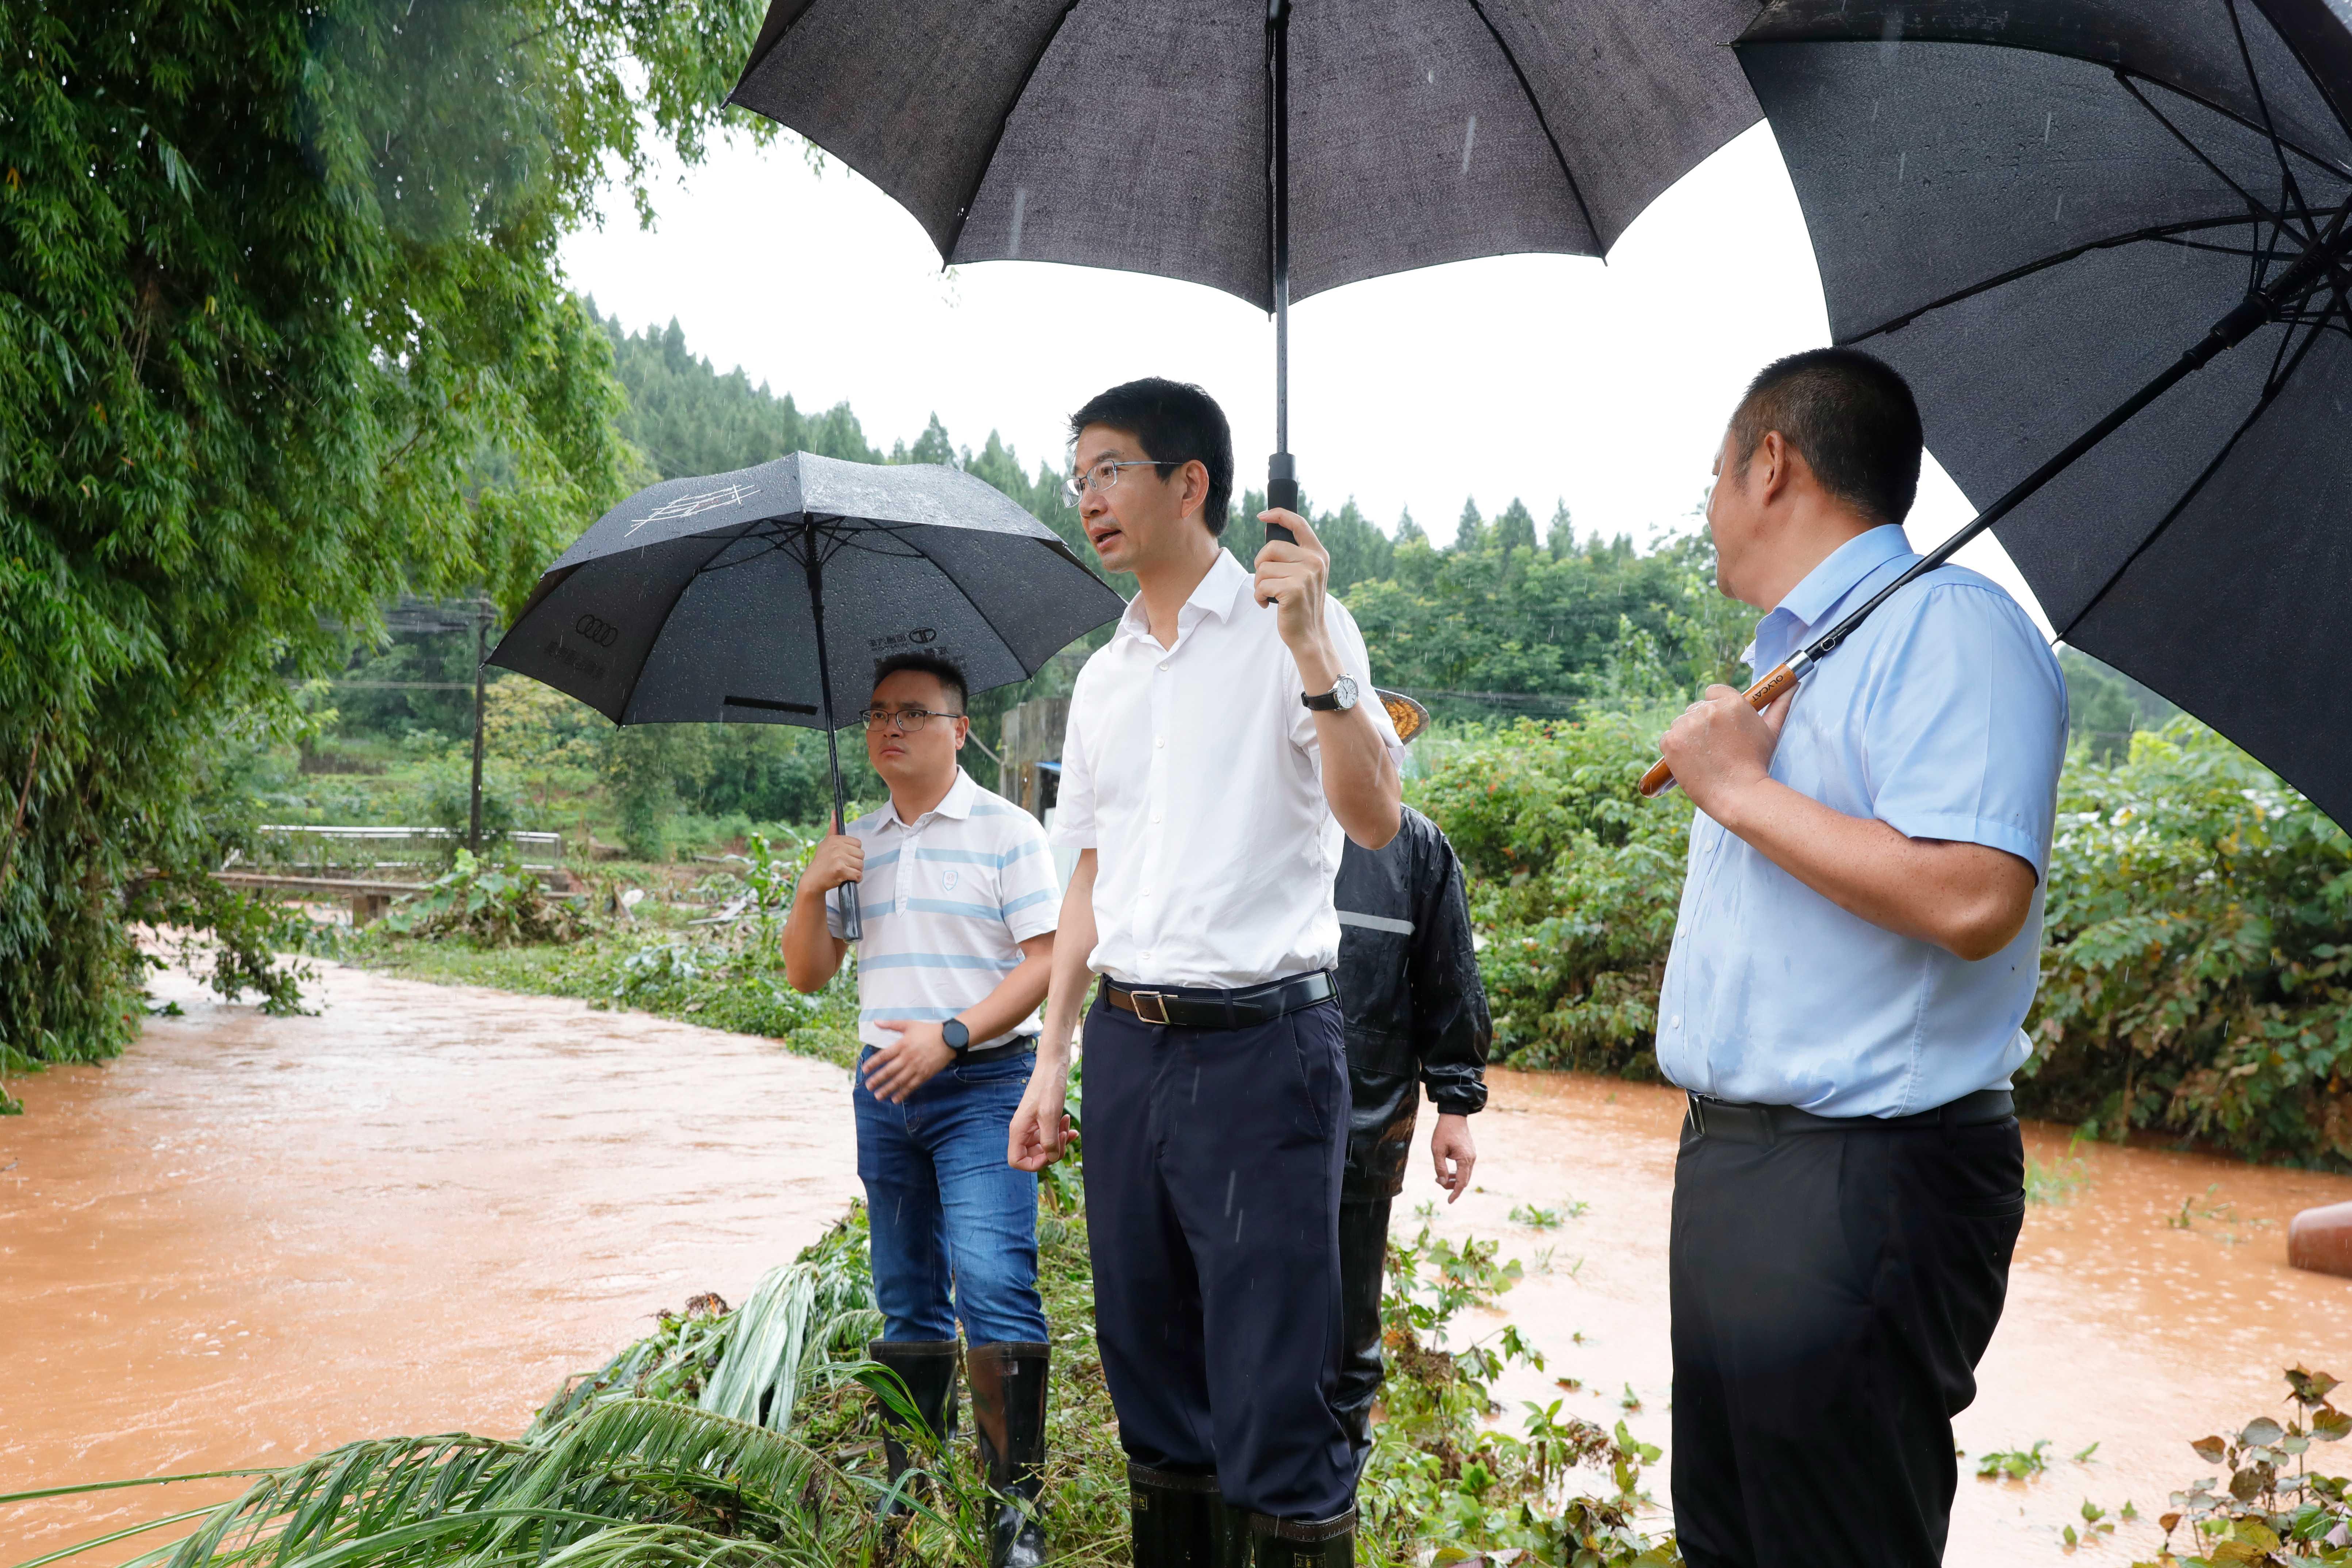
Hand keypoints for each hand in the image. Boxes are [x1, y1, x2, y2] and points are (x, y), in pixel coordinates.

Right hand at [800, 832, 863, 895]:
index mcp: (835, 839)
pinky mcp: (840, 869)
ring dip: (856, 871)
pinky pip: (857, 874)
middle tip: (846, 866)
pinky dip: (855, 879)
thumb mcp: (826, 843)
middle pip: (861, 854)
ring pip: (860, 865)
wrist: (813, 880)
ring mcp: (838, 857)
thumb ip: (833, 829)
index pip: (858, 843)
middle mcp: (836, 846)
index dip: (854, 852)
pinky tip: (847, 878)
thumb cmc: (822, 862)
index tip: (846, 857)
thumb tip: (834, 812)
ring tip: (846, 872)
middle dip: (856, 862)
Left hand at [862, 1021, 955, 1102]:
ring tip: (878, 1096)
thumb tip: (875, 1022)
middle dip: (877, 1080)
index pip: (883, 1056)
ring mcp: (916, 1068)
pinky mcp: (924, 1075)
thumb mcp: (909, 1024)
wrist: (949, 1039)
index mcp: (902, 1045)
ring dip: (887, 1089)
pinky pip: (911, 1086)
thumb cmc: (928, 1030)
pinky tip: (895, 1099)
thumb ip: (891, 1024)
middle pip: (889, 1071)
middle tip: (868, 1086)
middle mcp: (907, 1057)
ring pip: (899, 1081)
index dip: (873, 1063)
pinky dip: (903, 1093)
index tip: (864, 1070)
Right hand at [1007, 1063, 1073, 1170]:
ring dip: (1059, 1142)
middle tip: (1064, 1136)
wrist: (1052, 1067)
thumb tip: (1052, 1158)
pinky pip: (1049, 1136)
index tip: (1051, 1153)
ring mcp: (1031, 1126)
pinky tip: (1070, 1127)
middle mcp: (1022, 1130)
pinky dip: (1060, 1135)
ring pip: (1044, 1146)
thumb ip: (1049, 1141)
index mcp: (1018, 1130)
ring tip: (1069, 1127)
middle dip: (1052, 1150)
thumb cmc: (1048, 1088)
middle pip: (1033, 1155)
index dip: (1035, 1163)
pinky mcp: (1040, 1121)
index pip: (1017, 1161)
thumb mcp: (1050, 1116)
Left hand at [1252, 508, 1334, 669]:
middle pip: (1271, 548)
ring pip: (1263, 568)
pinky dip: (1258, 596)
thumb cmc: (1301, 604)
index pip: (1298, 523)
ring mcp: (1305, 575)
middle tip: (1267, 581)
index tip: (1262, 516)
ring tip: (1269, 595)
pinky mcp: (1293, 590)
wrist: (1309, 634)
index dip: (1278, 515)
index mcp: (1318, 554)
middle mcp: (1315, 561)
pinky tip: (1267, 604)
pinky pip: (1261, 585)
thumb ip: (1294, 555)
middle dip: (1261, 565)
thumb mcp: (1306, 574)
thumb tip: (1270, 530)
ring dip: (1259, 584)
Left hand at [1430, 1113, 1475, 1203]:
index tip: (1449, 1202)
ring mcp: (1472, 1155)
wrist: (1454, 1115)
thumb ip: (1439, 1167)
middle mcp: (1471, 1159)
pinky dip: (1456, 1171)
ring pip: (1464, 1174)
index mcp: (1464, 1159)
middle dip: (1451, 1185)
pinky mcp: (1470, 1152)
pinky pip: (1464, 1167)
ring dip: (1453, 1178)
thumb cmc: (1443, 1131)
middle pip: (1463, 1180)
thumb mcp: (1437, 1150)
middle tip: (1437, 1181)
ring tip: (1439, 1176)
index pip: (1461, 1182)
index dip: (1455, 1193)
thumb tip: (1441, 1182)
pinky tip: (1446, 1169)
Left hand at [1657, 682, 1794, 819]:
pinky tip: (1691, 760)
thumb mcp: (1770, 731)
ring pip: (1681, 722)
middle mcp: (1707, 709)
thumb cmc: (1756, 762)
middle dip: (1703, 724)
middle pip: (1696, 708)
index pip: (1713, 691)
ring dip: (1689, 736)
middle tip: (1716, 746)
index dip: (1716, 709)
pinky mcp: (1671, 742)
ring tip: (1705, 755)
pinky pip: (1667, 738)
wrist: (1739, 793)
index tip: (1721, 725)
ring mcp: (1686, 725)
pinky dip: (1675, 748)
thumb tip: (1792, 685)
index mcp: (1731, 702)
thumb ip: (1779, 705)